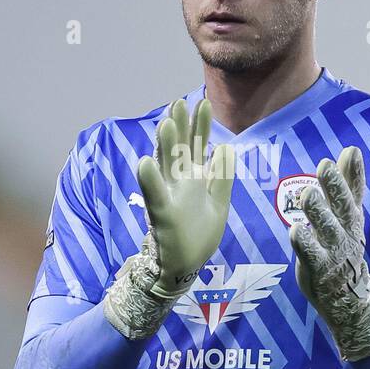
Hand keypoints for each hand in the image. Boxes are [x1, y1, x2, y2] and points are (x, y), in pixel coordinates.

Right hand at [138, 97, 235, 298]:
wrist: (182, 267)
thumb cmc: (198, 235)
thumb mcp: (219, 204)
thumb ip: (221, 177)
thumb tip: (225, 146)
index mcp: (192, 179)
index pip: (196, 147)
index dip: (200, 126)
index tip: (203, 102)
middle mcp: (177, 184)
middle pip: (177, 149)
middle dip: (179, 126)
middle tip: (179, 102)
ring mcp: (168, 197)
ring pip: (165, 167)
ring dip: (163, 146)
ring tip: (165, 123)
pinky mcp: (162, 215)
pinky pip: (155, 196)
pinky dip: (150, 180)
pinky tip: (144, 162)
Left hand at [289, 145, 369, 361]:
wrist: (349, 299)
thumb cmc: (342, 249)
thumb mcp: (348, 217)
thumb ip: (348, 186)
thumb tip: (351, 150)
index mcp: (352, 219)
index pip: (355, 193)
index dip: (354, 174)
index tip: (350, 151)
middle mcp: (346, 233)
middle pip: (343, 208)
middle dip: (335, 187)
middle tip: (324, 165)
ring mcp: (333, 252)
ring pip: (328, 230)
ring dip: (319, 212)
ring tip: (308, 193)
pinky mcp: (318, 269)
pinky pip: (311, 255)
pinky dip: (304, 243)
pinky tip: (295, 229)